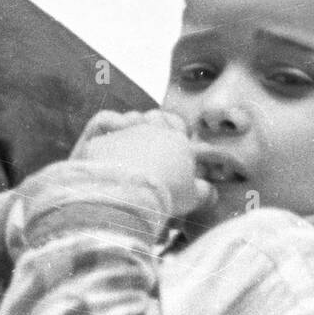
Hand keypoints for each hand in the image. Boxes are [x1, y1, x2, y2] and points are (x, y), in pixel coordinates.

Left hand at [75, 110, 208, 219]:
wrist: (131, 192)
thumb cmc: (167, 194)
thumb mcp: (192, 197)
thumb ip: (203, 192)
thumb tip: (211, 192)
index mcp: (177, 140)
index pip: (178, 125)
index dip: (175, 131)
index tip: (172, 145)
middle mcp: (152, 130)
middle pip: (155, 117)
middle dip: (155, 124)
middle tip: (152, 141)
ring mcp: (126, 132)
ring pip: (132, 117)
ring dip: (132, 123)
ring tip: (131, 138)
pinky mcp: (102, 140)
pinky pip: (103, 121)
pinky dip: (108, 122)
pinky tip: (111, 130)